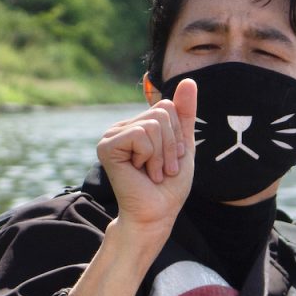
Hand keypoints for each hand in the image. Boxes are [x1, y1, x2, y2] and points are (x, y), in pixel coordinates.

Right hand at [96, 78, 196, 233]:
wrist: (157, 214)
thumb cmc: (169, 186)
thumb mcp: (183, 144)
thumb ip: (185, 114)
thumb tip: (189, 81)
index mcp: (138, 126)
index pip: (168, 107)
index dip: (177, 135)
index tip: (171, 159)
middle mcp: (122, 127)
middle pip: (162, 112)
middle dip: (171, 144)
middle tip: (162, 168)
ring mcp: (112, 135)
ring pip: (154, 123)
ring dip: (162, 154)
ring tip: (152, 172)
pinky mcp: (107, 146)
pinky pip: (141, 134)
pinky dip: (149, 156)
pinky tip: (140, 172)